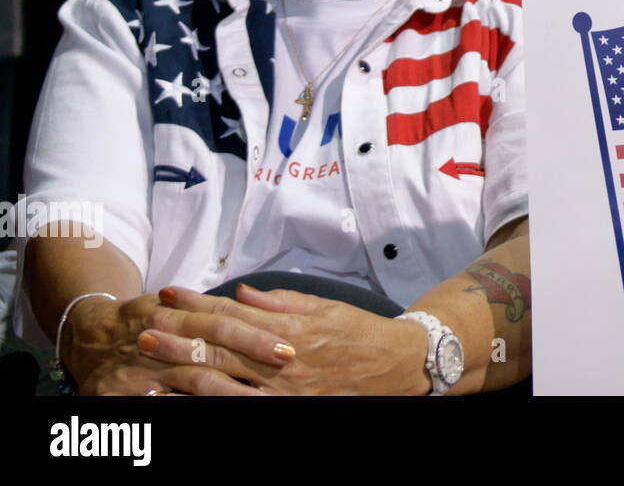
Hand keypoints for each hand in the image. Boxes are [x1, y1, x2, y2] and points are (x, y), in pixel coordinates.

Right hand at [63, 294, 267, 395]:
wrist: (85, 334)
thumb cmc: (142, 318)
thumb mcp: (172, 304)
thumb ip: (208, 307)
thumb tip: (252, 300)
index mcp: (174, 314)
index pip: (222, 322)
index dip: (255, 334)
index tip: (287, 346)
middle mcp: (159, 338)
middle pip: (213, 351)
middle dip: (251, 361)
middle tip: (284, 367)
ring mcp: (142, 370)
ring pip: (193, 381)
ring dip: (229, 391)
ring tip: (260, 398)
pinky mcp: (124, 396)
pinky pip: (164, 406)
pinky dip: (189, 407)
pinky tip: (216, 409)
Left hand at [139, 285, 429, 394]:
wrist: (400, 366)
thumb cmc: (363, 333)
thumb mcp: (327, 307)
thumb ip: (282, 301)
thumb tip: (241, 292)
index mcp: (291, 328)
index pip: (233, 313)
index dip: (197, 303)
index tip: (168, 293)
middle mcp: (283, 360)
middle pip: (220, 347)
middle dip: (179, 335)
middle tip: (143, 328)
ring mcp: (283, 391)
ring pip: (222, 382)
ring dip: (182, 371)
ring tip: (149, 363)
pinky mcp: (288, 411)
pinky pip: (238, 409)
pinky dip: (207, 403)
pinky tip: (180, 399)